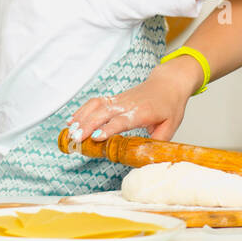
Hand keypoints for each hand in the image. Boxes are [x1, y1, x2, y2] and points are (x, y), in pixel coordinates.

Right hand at [66, 59, 197, 145]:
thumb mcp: (171, 126)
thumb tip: (147, 157)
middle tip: (76, 139)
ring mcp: (119, 99)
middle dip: (88, 125)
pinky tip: (73, 121)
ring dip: (82, 118)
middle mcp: (128, 104)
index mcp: (142, 112)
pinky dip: (82, 111)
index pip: (122, 120)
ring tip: (70, 132)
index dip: (108, 129)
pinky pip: (95, 102)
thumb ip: (158, 142)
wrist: (169, 82)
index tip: (96, 138)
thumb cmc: (170, 105)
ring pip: (96, 106)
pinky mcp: (114, 98)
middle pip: (104, 113)